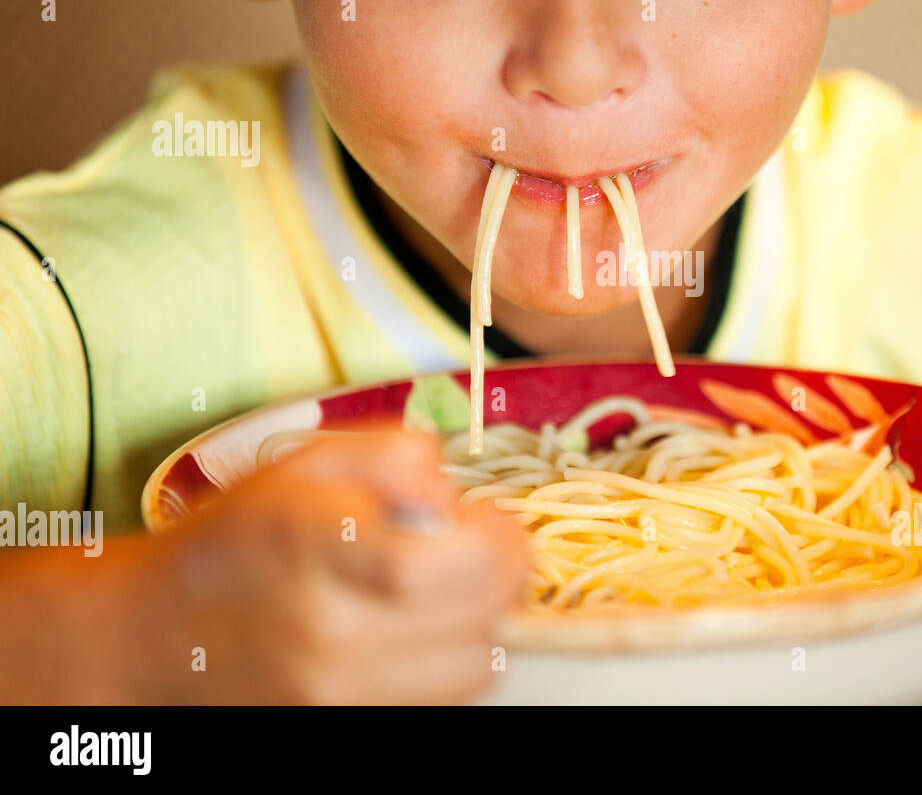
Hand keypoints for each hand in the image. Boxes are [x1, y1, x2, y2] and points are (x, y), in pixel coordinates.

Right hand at [134, 429, 529, 702]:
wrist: (160, 632)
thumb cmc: (238, 540)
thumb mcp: (307, 463)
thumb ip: (394, 454)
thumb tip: (453, 491)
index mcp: (326, 552)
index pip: (464, 563)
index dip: (498, 537)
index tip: (486, 518)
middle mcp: (336, 635)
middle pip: (486, 619)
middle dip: (503, 572)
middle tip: (478, 546)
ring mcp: (343, 694)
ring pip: (477, 668)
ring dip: (483, 622)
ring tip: (449, 587)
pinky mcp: (348, 725)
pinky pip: (443, 697)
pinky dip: (450, 659)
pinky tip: (420, 626)